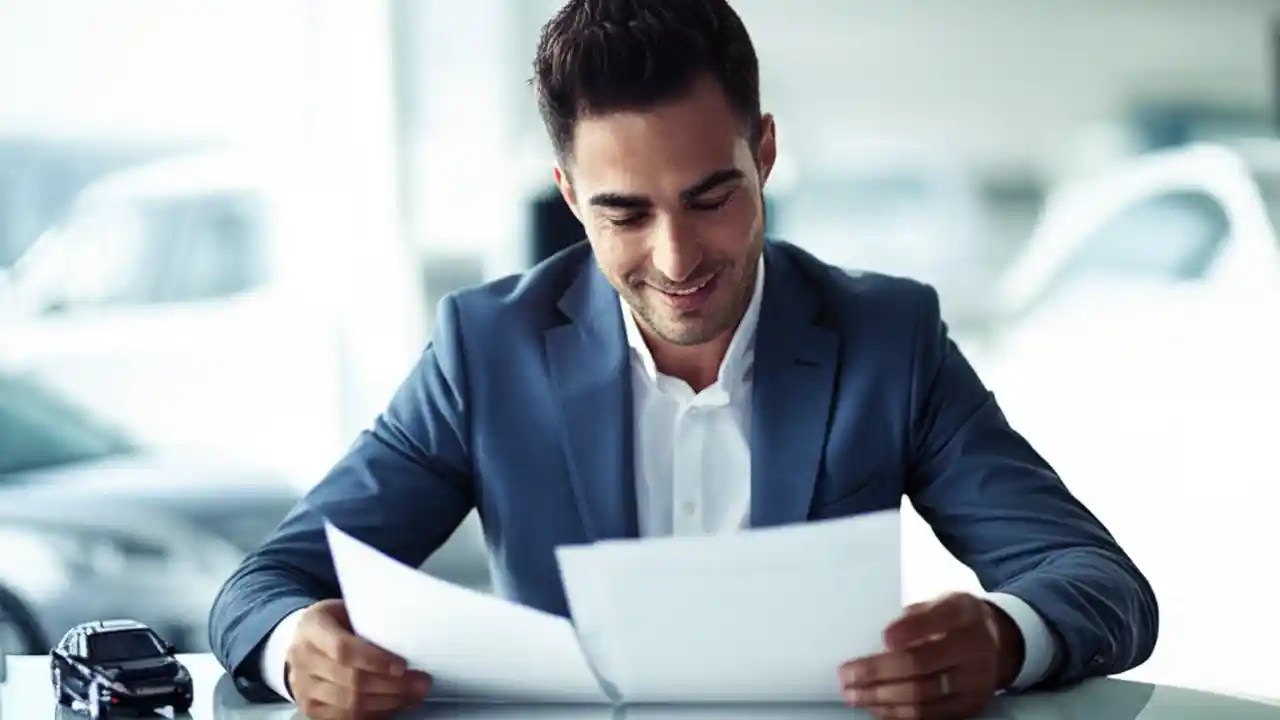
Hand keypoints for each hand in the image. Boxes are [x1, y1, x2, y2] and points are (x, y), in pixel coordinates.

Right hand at [285, 599, 431, 718]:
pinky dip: (373, 714)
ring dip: (388, 703)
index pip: (342, 649)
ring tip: (413, 696)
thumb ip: (368, 620)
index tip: (402, 665)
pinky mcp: (310, 707)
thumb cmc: (334, 621)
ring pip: (349, 704)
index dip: (374, 660)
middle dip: (392, 685)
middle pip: (350, 680)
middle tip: (421, 683)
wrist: (300, 640)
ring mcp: (303, 686)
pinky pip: (344, 718)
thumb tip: (409, 635)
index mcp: (312, 627)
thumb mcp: (345, 608)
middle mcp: (303, 659)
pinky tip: (393, 706)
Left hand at [838, 592, 1022, 718]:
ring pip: (921, 696)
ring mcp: (973, 682)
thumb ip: (916, 616)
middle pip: (920, 664)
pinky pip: (929, 715)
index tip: (883, 638)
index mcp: (963, 613)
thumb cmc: (956, 619)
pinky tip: (876, 706)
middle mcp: (973, 648)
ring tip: (853, 694)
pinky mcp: (969, 706)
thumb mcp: (942, 602)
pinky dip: (898, 713)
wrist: (999, 643)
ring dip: (880, 697)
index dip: (909, 630)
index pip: (937, 620)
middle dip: (877, 672)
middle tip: (846, 675)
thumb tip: (883, 640)